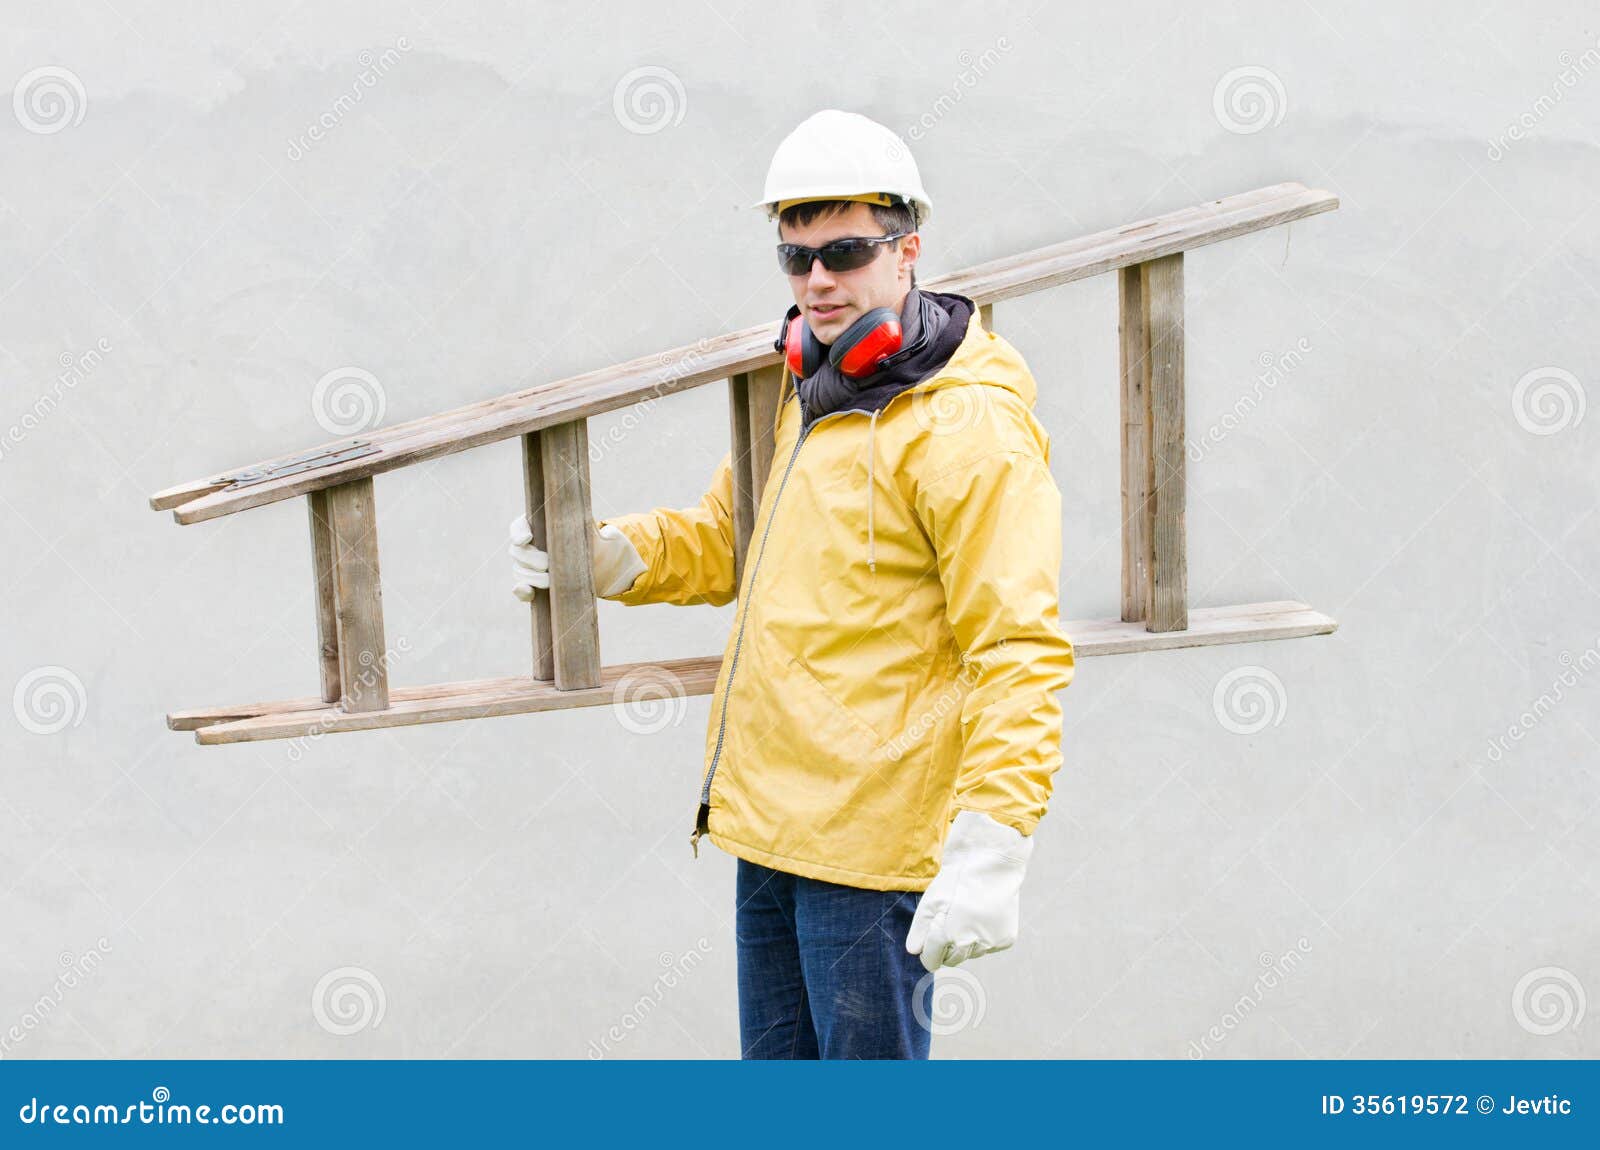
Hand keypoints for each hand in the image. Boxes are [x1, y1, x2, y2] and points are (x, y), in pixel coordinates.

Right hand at [508, 515, 646, 600]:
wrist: (599, 567)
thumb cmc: (593, 543)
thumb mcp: (590, 531)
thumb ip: (585, 524)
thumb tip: (596, 525)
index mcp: (538, 526)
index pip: (518, 526)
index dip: (518, 532)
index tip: (527, 538)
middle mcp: (528, 546)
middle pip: (516, 551)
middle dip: (530, 559)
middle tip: (546, 564)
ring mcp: (526, 566)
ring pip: (518, 570)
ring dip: (532, 577)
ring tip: (549, 581)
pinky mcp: (531, 585)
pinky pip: (521, 589)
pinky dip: (523, 592)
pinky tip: (529, 592)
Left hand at [906, 809, 1034, 972]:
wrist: (992, 862)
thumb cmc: (957, 880)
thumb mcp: (931, 901)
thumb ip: (920, 930)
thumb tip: (914, 951)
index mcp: (948, 935)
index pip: (931, 960)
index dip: (927, 950)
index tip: (929, 939)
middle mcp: (971, 944)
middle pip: (952, 959)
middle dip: (947, 946)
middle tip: (950, 921)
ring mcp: (991, 943)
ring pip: (972, 953)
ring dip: (967, 941)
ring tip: (969, 913)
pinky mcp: (1006, 940)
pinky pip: (989, 946)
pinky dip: (985, 936)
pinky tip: (984, 915)